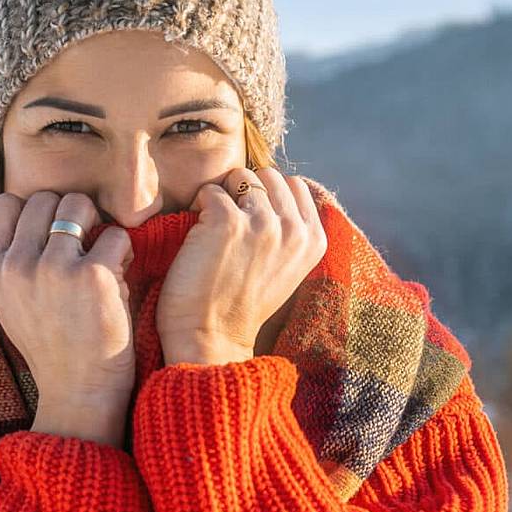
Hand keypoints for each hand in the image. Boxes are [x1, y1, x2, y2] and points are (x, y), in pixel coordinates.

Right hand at [0, 190, 135, 446]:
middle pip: (45, 197)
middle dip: (69, 214)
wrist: (78, 392)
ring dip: (96, 224)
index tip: (51, 235)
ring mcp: (53, 267)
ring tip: (101, 255)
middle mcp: (17, 264)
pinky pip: (116, 234)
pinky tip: (119, 277)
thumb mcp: (12, 300)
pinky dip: (124, 251)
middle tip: (83, 246)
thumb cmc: (52, 344)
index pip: (6, 202)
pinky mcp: (93, 275)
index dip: (34, 211)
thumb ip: (14, 257)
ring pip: (79, 204)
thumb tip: (31, 207)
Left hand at [157, 167, 326, 365]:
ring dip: (222, 195)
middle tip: (229, 221)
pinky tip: (199, 236)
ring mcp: (262, 223)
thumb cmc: (241, 303)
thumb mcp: (286, 268)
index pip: (294, 185)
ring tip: (213, 228)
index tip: (251, 219)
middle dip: (245, 190)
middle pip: (268, 175)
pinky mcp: (227, 221)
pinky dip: (199, 206)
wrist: (212, 337)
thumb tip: (277, 189)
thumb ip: (291, 231)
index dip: (267, 195)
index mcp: (313, 239)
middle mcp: (293, 229)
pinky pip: (210, 190)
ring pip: (239, 177)